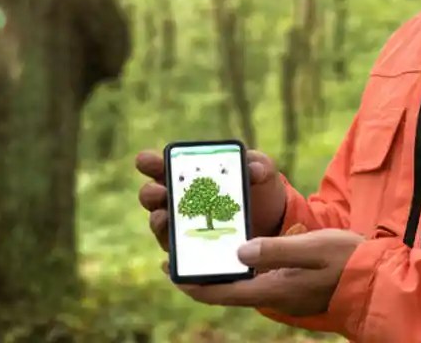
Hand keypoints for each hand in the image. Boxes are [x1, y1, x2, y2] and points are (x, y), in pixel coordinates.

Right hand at [135, 148, 287, 251]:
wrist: (274, 223)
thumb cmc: (260, 190)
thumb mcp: (263, 173)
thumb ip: (259, 165)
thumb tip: (253, 169)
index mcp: (189, 175)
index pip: (161, 165)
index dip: (150, 162)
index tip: (146, 161)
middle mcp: (178, 200)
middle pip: (152, 196)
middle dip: (151, 193)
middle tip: (160, 192)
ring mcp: (182, 227)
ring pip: (159, 225)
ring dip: (158, 222)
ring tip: (165, 219)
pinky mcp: (192, 253)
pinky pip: (176, 257)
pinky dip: (172, 258)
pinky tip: (172, 259)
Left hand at [176, 229, 364, 315]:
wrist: (378, 282)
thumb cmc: (348, 263)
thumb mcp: (314, 248)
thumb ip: (276, 249)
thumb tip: (238, 249)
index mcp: (272, 290)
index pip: (220, 293)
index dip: (191, 284)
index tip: (169, 268)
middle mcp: (272, 295)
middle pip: (224, 290)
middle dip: (199, 274)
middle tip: (177, 250)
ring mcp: (281, 292)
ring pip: (239, 283)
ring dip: (218, 268)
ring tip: (200, 243)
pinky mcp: (290, 286)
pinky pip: (254, 278)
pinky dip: (238, 265)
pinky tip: (235, 246)